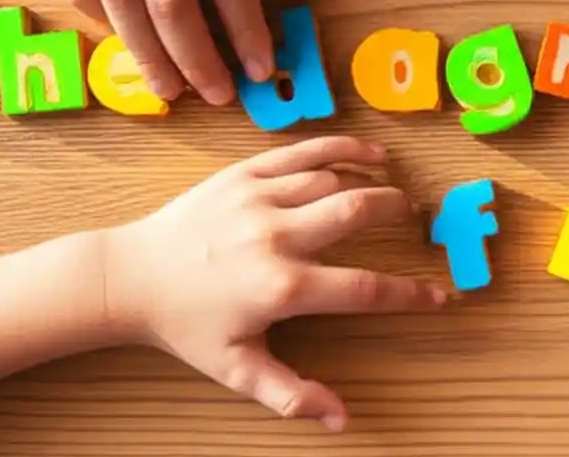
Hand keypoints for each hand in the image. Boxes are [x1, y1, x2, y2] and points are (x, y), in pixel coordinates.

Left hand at [103, 137, 446, 430]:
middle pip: (355, 210)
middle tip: (414, 215)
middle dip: (394, 210)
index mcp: (280, 288)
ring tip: (389, 188)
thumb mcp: (237, 368)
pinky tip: (366, 153)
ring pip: (330, 177)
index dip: (408, 294)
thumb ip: (291, 395)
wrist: (129, 277)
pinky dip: (339, 148)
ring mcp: (257, 199)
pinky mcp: (241, 173)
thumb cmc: (185, 326)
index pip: (363, 288)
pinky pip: (301, 152)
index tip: (439, 296)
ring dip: (369, 180)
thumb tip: (341, 420)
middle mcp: (274, 237)